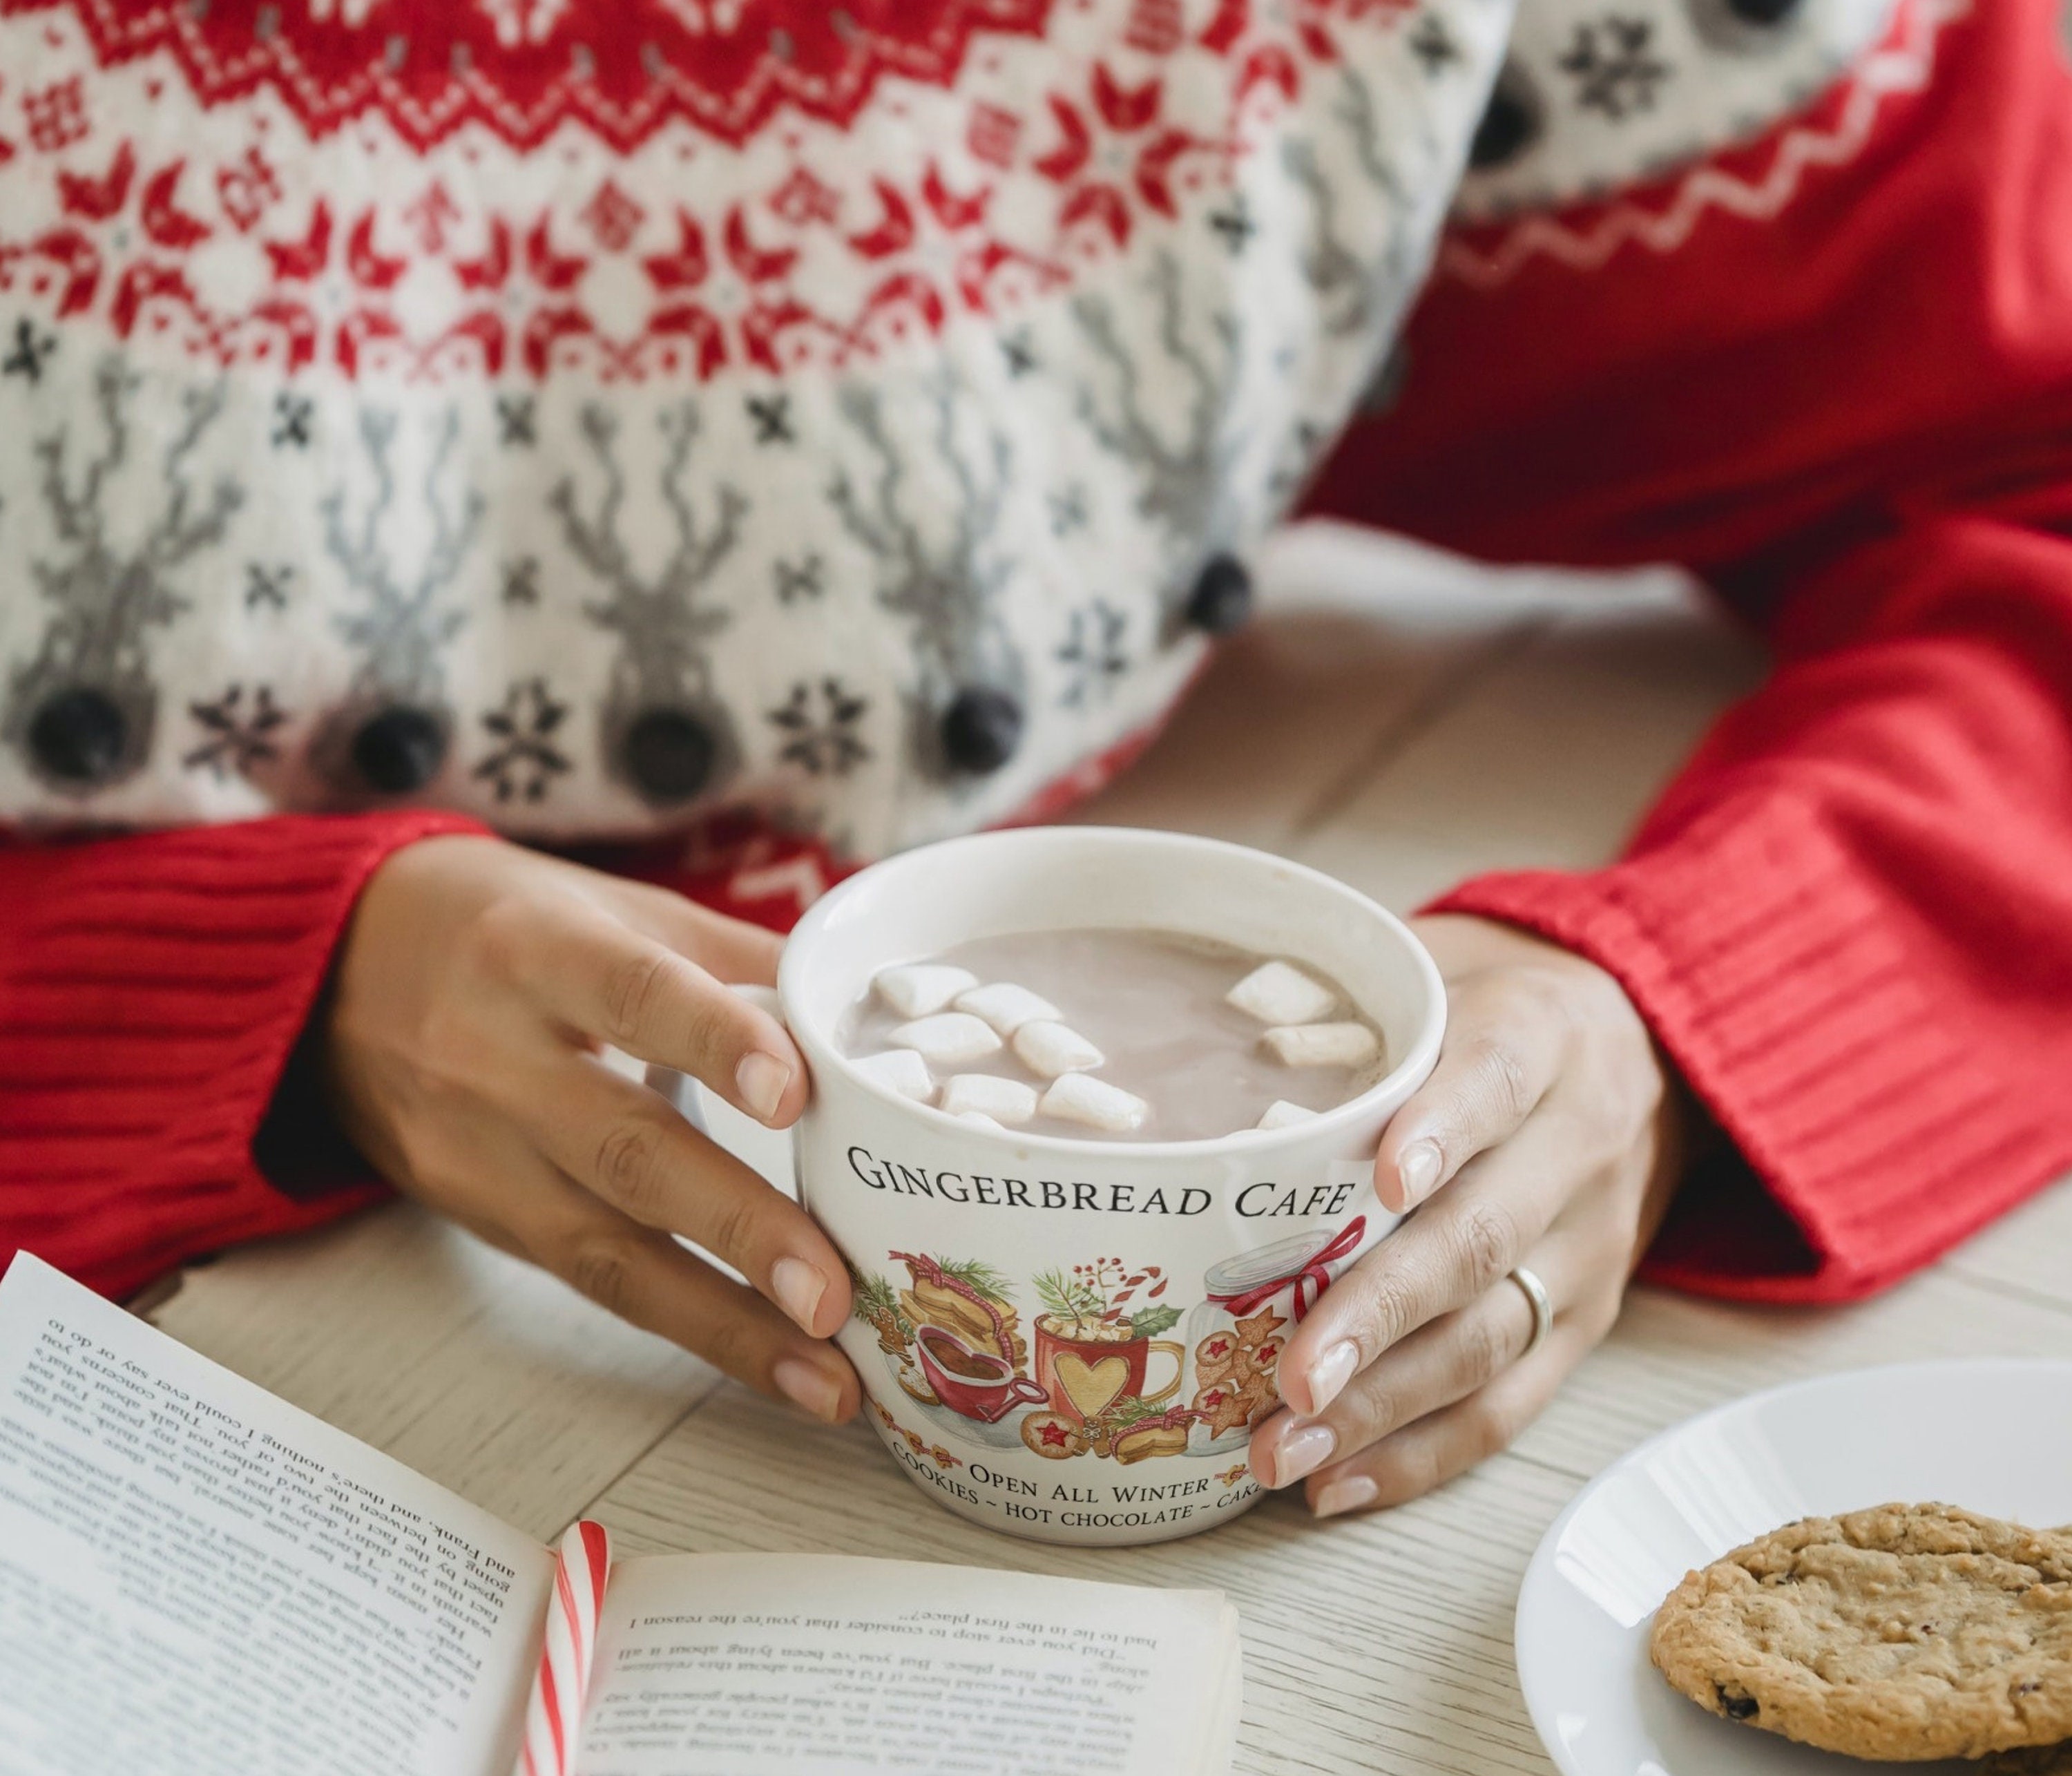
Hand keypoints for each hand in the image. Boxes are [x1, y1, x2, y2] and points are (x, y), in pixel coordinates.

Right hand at [321, 834, 857, 1421]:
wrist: (331, 973)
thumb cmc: (508, 928)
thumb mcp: (614, 909)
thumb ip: (738, 959)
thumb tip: (866, 1011)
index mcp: (539, 951)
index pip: (632, 992)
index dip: (712, 1040)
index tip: (793, 1093)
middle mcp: (495, 1056)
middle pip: (624, 1148)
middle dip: (737, 1227)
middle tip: (832, 1293)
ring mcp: (476, 1151)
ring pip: (605, 1250)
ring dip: (726, 1324)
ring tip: (826, 1377)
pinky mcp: (479, 1217)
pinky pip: (591, 1280)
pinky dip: (689, 1326)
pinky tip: (770, 1363)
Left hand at [1248, 914, 1684, 1514]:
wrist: (1645, 1042)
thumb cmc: (1491, 1011)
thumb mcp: (1443, 975)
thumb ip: (1352, 1014)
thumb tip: (1192, 1053)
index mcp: (1538, 1038)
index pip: (1492, 1081)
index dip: (1439, 1130)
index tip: (1382, 1181)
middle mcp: (1575, 1145)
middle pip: (1481, 1237)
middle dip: (1380, 1316)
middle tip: (1291, 1375)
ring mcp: (1589, 1243)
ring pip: (1492, 1338)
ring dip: (1384, 1407)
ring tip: (1285, 1447)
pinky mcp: (1587, 1318)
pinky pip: (1512, 1402)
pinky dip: (1423, 1453)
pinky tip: (1339, 1482)